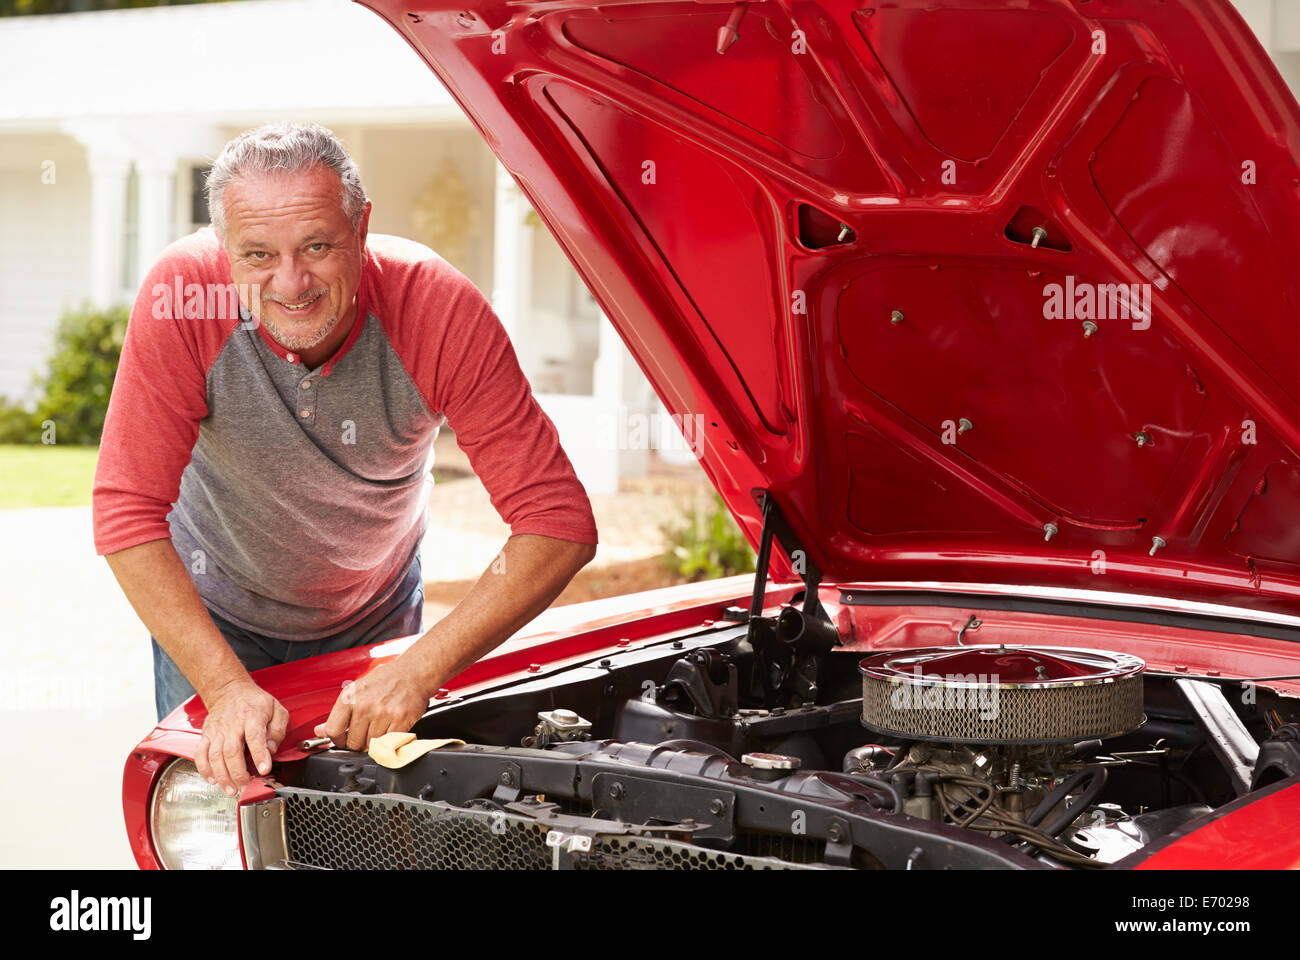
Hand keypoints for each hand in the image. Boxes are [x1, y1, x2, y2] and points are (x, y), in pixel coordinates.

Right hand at [195, 678, 289, 796]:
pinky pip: (201, 754)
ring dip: (222, 776)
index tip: (264, 769)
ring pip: (215, 756)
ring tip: (231, 790)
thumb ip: (278, 729)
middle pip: (231, 751)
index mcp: (252, 715)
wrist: (229, 690)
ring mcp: (217, 731)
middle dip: (238, 773)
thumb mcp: (276, 708)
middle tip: (245, 786)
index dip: (260, 754)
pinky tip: (213, 780)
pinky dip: (204, 770)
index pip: (255, 736)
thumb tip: (271, 749)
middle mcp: (232, 724)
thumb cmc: (254, 702)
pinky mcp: (206, 735)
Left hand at [314, 662, 429, 750]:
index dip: (337, 740)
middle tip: (366, 733)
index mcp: (349, 697)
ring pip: (371, 744)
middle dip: (358, 741)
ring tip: (380, 728)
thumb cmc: (385, 680)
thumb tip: (320, 731)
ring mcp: (383, 713)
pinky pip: (388, 742)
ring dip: (375, 741)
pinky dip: (389, 741)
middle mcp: (365, 705)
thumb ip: (338, 713)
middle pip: (353, 741)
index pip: (333, 730)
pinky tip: (390, 730)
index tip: (343, 740)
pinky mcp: (400, 720)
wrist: (413, 672)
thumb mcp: (356, 691)